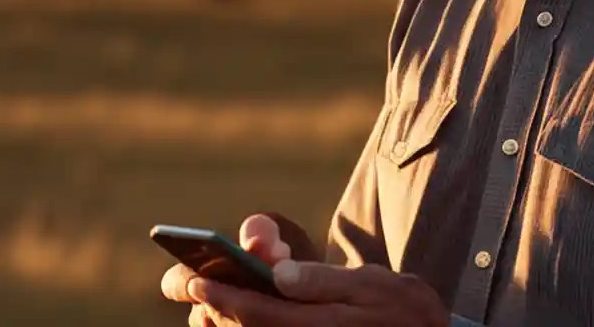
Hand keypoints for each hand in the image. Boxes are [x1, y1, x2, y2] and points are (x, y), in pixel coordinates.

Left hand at [160, 214, 447, 326]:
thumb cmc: (403, 312)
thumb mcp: (375, 286)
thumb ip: (325, 281)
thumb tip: (280, 272)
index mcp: (321, 324)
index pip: (259, 312)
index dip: (224, 297)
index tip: (197, 281)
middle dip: (213, 310)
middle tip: (190, 287)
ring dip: (222, 326)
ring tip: (206, 308)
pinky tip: (234, 322)